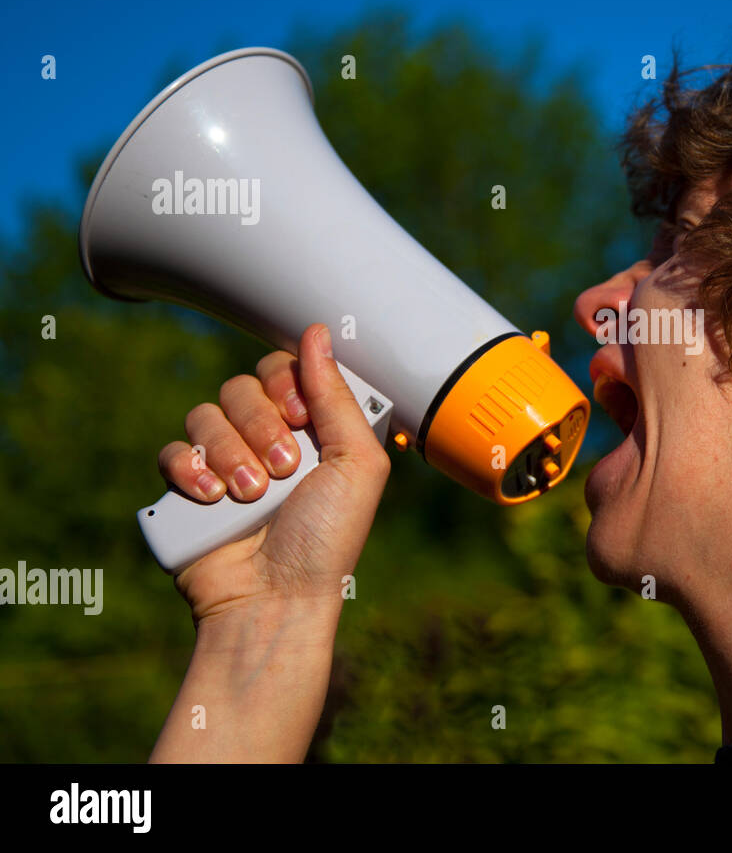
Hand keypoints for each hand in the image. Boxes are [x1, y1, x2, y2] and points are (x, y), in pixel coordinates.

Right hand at [156, 323, 390, 621]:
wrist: (276, 601)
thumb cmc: (327, 540)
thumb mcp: (357, 465)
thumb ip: (339, 397)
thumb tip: (317, 333)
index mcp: (312, 430)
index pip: (285, 369)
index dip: (289, 383)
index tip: (302, 415)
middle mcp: (267, 439)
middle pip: (242, 386)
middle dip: (262, 425)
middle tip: (283, 469)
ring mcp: (223, 462)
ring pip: (205, 414)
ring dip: (230, 452)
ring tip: (251, 495)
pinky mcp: (187, 488)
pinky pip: (171, 451)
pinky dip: (189, 470)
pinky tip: (211, 498)